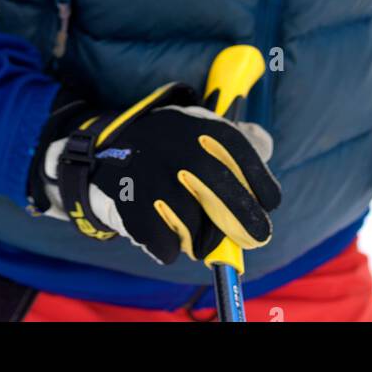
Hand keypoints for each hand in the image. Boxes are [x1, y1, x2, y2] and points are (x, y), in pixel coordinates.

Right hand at [27, 80, 281, 265]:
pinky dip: (171, 248)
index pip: (240, 151)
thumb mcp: (197, 129)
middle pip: (223, 192)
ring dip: (202, 238)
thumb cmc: (167, 149)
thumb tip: (266, 145)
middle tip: (256, 238)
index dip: (261, 183)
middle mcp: (175, 146)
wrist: (102, 154)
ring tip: (196, 231)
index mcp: (195, 123)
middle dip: (247, 222)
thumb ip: (235, 136)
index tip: (270, 204)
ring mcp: (151, 175)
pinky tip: (167, 234)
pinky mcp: (130, 203)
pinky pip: (166, 244)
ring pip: (196, 225)